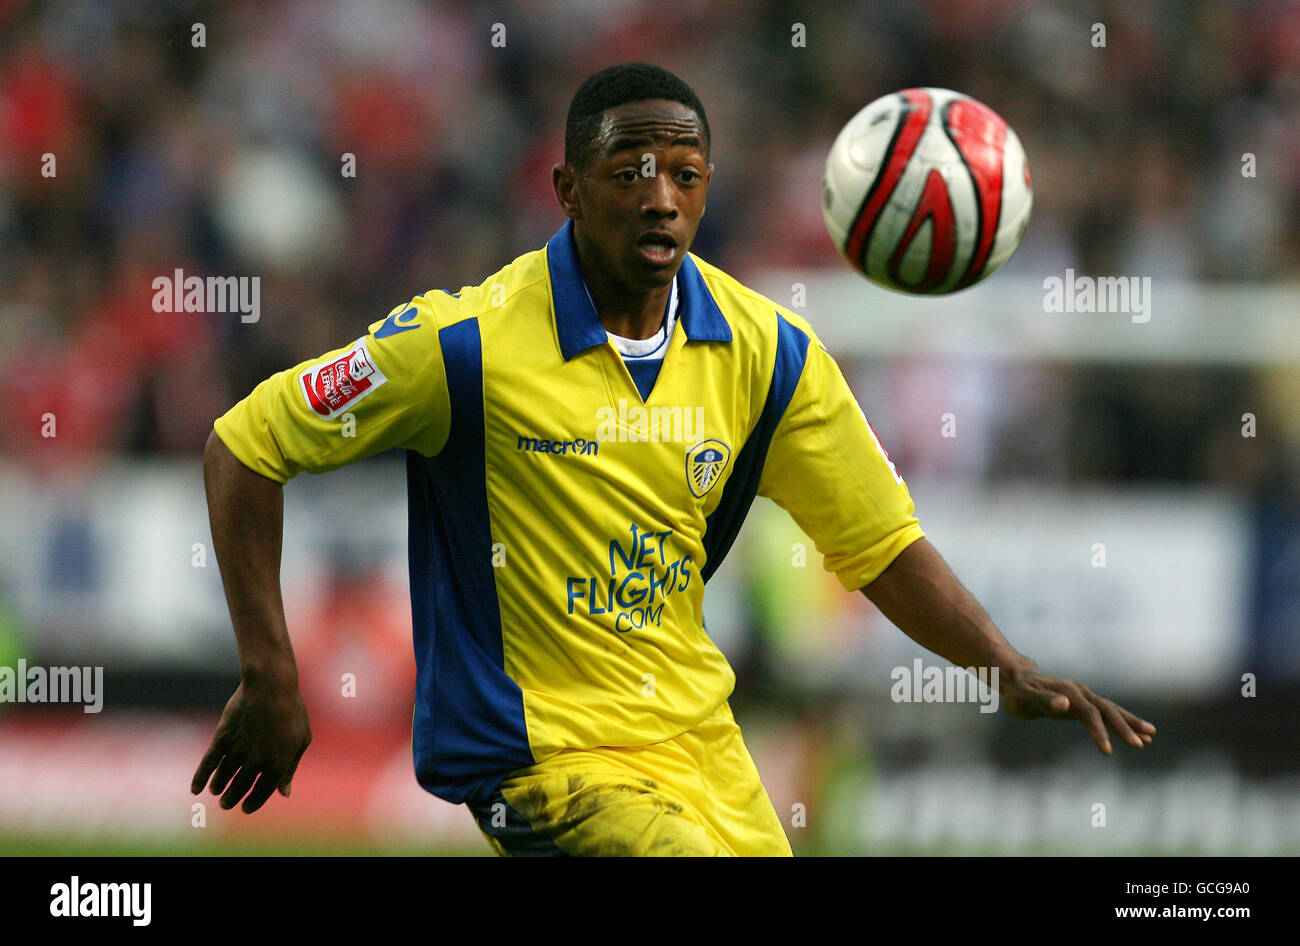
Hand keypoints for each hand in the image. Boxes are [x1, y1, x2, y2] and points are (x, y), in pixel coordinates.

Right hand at [191, 680, 311, 812]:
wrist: (271, 687)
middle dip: (232, 798)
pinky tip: (195, 790)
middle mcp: (257, 762)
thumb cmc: (292, 712)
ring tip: (217, 791)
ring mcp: (238, 751)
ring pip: (224, 777)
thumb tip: (284, 793)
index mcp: (279, 764)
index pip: (263, 792)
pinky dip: (201, 778)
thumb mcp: (301, 740)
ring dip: (220, 787)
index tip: (246, 808)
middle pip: (240, 787)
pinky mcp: (223, 738)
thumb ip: (290, 768)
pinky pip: (208, 764)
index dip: (253, 802)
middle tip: (226, 804)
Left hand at [1000, 668, 1155, 754]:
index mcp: (1068, 691)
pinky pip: (1106, 713)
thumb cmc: (1017, 691)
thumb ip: (1044, 700)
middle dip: (1124, 727)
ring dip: (1130, 723)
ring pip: (1111, 709)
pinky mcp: (1083, 702)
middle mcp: (1080, 691)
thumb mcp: (1025, 696)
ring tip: (1151, 736)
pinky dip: (1122, 721)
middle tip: (1141, 744)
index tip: (1107, 751)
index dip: (1098, 732)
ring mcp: (1083, 696)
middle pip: (1107, 710)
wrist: (1015, 677)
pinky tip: (1135, 733)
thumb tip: (1065, 704)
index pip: (1089, 714)